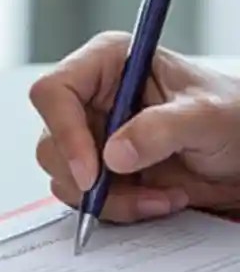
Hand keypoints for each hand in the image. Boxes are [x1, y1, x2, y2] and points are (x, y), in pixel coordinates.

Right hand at [31, 31, 239, 221]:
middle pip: (51, 142)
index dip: (64, 132)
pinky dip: (119, 208)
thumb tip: (113, 154)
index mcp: (109, 63)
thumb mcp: (208, 116)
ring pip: (64, 177)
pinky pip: (84, 198)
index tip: (91, 172)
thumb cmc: (236, 118)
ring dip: (111, 198)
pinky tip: (157, 199)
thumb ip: (161, 129)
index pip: (54, 92)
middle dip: (90, 177)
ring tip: (161, 195)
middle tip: (132, 190)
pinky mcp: (98, 169)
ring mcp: (92, 136)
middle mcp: (91, 98)